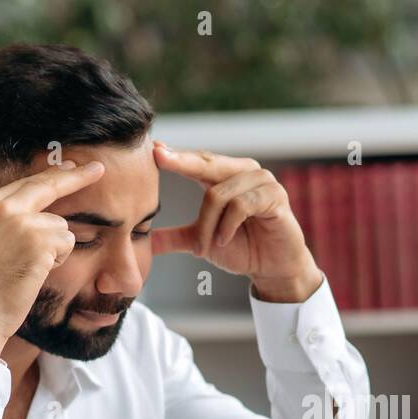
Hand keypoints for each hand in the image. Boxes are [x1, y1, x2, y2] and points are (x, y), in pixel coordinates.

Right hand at [0, 161, 105, 357]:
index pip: (25, 183)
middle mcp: (2, 207)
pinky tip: (37, 272)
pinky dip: (60, 260)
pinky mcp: (39, 240)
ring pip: (61, 225)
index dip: (51, 176)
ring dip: (56, 249)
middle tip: (98, 169)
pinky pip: (68, 242)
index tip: (71, 167)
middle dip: (76, 177)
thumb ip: (6, 222)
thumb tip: (38, 212)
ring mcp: (21, 222)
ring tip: (29, 268)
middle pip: (47, 185)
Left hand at [150, 142, 322, 301]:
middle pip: (207, 163)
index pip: (197, 161)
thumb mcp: (202, 242)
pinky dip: (228, 225)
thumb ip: (176, 237)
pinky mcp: (275, 196)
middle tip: (159, 157)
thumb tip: (143, 241)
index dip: (176, 156)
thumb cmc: (242, 249)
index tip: (153, 150)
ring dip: (209, 224)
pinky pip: (241, 205)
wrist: (273, 269)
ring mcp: (262, 181)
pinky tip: (224, 240)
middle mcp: (244, 171)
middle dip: (182, 162)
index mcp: (226, 176)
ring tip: (207, 246)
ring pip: (220, 193)